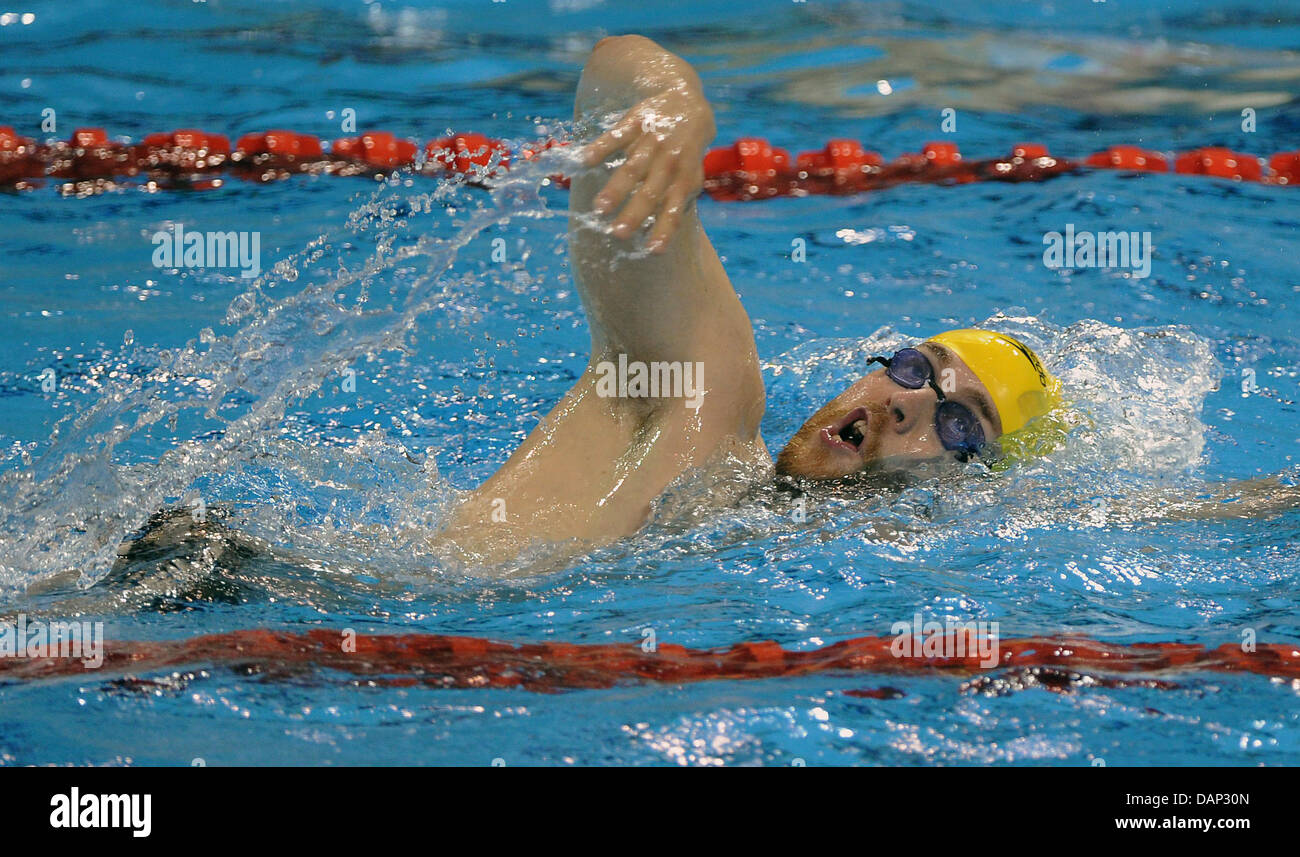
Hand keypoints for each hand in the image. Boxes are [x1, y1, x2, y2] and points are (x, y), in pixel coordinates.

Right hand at [582, 84, 715, 252]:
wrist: (686, 98)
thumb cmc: (687, 147)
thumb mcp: (692, 171)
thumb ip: (681, 197)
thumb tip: (668, 229)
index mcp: (683, 176)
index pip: (674, 207)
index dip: (664, 229)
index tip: (652, 251)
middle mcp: (669, 160)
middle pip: (650, 191)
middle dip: (634, 213)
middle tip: (618, 234)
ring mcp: (652, 140)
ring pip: (632, 167)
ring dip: (615, 188)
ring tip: (598, 208)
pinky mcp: (636, 120)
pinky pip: (617, 135)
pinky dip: (601, 147)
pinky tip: (584, 160)